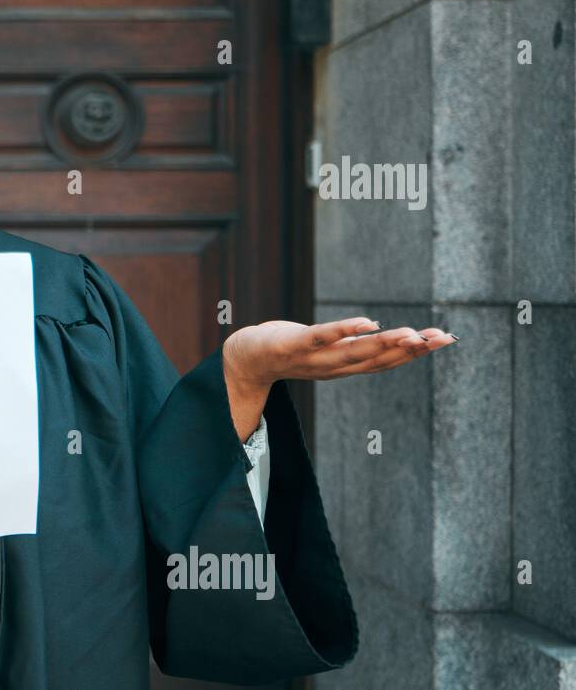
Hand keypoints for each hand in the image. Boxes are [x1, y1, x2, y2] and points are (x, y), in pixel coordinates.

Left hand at [220, 318, 457, 442]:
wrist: (242, 359)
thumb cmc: (289, 349)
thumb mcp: (328, 348)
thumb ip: (357, 345)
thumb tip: (388, 334)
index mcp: (342, 367)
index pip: (384, 362)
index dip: (415, 353)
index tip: (445, 339)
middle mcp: (331, 367)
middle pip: (375, 360)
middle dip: (410, 349)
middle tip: (441, 338)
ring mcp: (310, 358)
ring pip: (353, 353)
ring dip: (384, 343)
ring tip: (412, 334)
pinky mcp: (290, 345)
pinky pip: (319, 337)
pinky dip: (342, 331)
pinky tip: (365, 322)